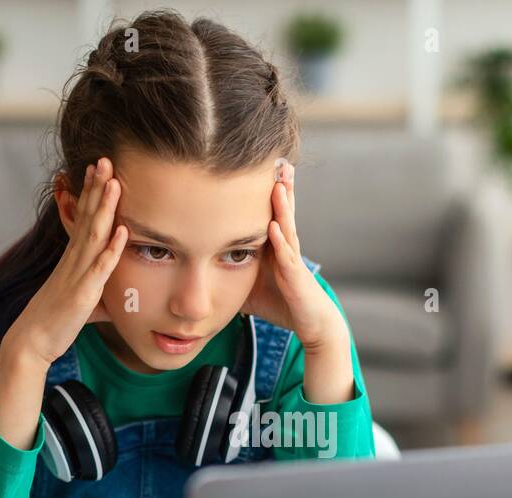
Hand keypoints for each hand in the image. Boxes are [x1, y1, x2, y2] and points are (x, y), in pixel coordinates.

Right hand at [9, 157, 127, 366]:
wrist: (32, 342)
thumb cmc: (56, 323)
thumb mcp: (83, 305)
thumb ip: (101, 297)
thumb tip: (118, 301)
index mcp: (72, 259)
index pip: (83, 219)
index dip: (91, 193)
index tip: (99, 170)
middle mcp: (73, 261)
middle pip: (87, 217)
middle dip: (96, 187)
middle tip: (105, 158)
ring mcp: (77, 274)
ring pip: (93, 235)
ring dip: (104, 207)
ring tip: (114, 181)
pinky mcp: (83, 292)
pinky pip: (100, 267)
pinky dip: (112, 248)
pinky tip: (122, 230)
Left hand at [241, 159, 347, 352]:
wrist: (310, 324)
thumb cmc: (282, 304)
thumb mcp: (248, 287)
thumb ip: (230, 276)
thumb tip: (201, 273)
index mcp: (275, 247)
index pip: (269, 213)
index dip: (264, 193)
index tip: (257, 168)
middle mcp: (286, 249)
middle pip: (282, 212)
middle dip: (280, 188)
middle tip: (278, 161)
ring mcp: (293, 261)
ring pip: (287, 228)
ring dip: (282, 208)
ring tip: (278, 185)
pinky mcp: (296, 278)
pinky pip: (288, 258)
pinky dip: (280, 242)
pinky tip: (274, 228)